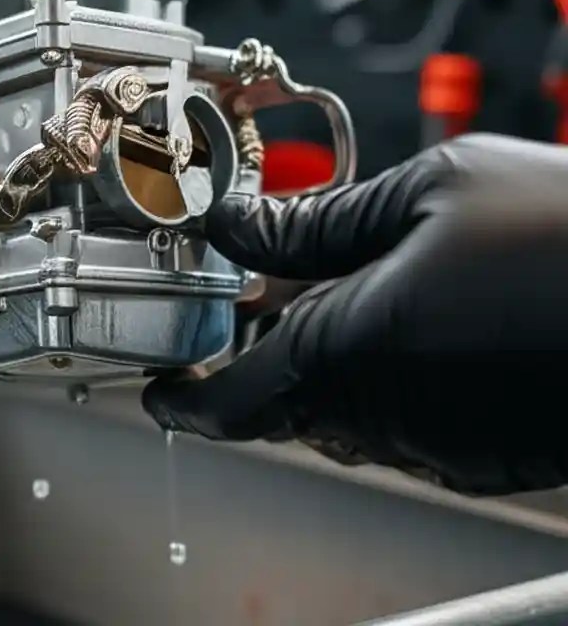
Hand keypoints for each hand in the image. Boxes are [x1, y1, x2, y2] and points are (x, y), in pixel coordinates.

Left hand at [143, 134, 567, 494]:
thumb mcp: (431, 191)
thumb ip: (315, 222)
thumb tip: (241, 227)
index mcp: (352, 349)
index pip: (230, 402)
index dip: (183, 398)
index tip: (161, 385)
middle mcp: (389, 414)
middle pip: (283, 406)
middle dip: (261, 359)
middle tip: (260, 303)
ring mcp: (443, 445)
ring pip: (342, 417)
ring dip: (326, 367)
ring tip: (349, 295)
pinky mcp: (487, 458)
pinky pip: (404, 427)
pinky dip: (387, 383)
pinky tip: (418, 325)